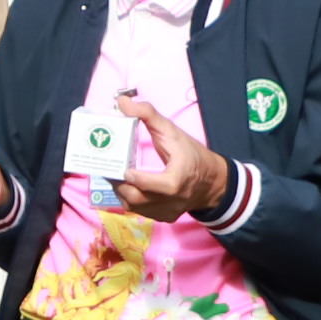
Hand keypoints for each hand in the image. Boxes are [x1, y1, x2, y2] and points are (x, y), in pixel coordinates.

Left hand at [107, 98, 232, 219]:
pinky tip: (127, 186)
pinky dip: (130, 199)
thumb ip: (148, 114)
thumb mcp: (172, 131)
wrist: (211, 181)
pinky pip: (140, 212)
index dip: (138, 180)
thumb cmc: (191, 154)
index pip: (159, 186)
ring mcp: (168, 211)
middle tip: (108, 168)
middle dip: (120, 184)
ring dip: (121, 192)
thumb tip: (122, 102)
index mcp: (179, 179)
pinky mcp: (165, 217)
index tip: (125, 170)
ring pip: (135, 207)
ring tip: (115, 175)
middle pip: (139, 198)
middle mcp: (174, 199)